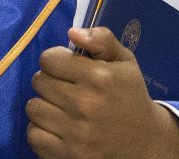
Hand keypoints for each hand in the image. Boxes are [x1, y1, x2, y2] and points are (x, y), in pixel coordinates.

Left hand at [26, 27, 178, 158]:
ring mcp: (76, 133)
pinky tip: (57, 127)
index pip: (48, 59)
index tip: (65, 67)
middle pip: (38, 82)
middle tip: (64, 88)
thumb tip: (72, 33)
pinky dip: (41, 130)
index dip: (55, 60)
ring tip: (60, 107)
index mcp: (99, 77)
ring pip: (33, 108)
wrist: (146, 143)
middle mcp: (85, 105)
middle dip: (49, 81)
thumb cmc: (131, 97)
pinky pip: (34, 136)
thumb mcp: (125, 62)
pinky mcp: (68, 155)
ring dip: (44, 105)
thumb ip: (101, 40)